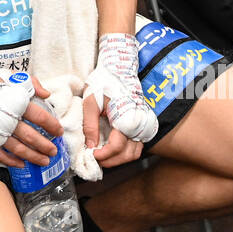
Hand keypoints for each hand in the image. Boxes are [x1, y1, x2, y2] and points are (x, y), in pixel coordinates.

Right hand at [0, 75, 64, 169]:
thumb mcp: (8, 76)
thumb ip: (30, 83)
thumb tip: (47, 93)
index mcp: (15, 102)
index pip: (40, 117)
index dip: (52, 125)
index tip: (59, 131)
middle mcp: (6, 118)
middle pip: (31, 136)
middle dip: (45, 146)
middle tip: (54, 151)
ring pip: (18, 149)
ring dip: (33, 156)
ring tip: (43, 161)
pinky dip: (11, 161)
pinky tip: (21, 164)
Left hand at [82, 32, 157, 166]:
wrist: (119, 70)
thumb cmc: (104, 83)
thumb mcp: (90, 102)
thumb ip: (90, 126)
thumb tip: (90, 147)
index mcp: (126, 117)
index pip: (117, 147)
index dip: (103, 155)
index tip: (91, 155)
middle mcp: (138, 124)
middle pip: (128, 155)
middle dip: (111, 161)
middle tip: (96, 158)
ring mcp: (143, 125)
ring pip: (135, 153)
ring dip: (119, 159)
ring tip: (103, 156)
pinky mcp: (142, 125)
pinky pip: (137, 146)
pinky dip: (125, 152)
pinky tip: (112, 149)